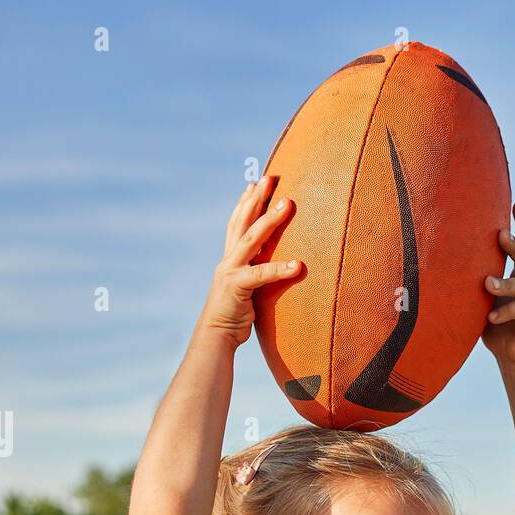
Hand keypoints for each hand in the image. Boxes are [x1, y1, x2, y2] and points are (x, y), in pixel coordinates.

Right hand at [198, 178, 300, 346]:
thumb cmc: (234, 316)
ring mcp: (231, 272)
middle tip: (270, 178)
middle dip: (256, 199)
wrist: (215, 337)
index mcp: (230, 260)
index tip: (254, 184)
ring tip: (288, 204)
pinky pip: (261, 275)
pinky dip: (280, 270)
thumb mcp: (246, 290)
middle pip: (243, 222)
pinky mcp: (237, 288)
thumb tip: (271, 270)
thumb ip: (255, 275)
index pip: (236, 224)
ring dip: (270, 220)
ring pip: (251, 240)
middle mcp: (228, 261)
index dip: (245, 203)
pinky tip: (298, 265)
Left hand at [481, 201, 514, 369]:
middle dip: (514, 245)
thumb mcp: (486, 305)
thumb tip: (452, 265)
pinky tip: (493, 318)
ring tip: (486, 286)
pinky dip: (509, 310)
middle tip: (500, 234)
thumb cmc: (498, 333)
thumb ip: (482, 286)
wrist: (514, 362)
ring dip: (504, 285)